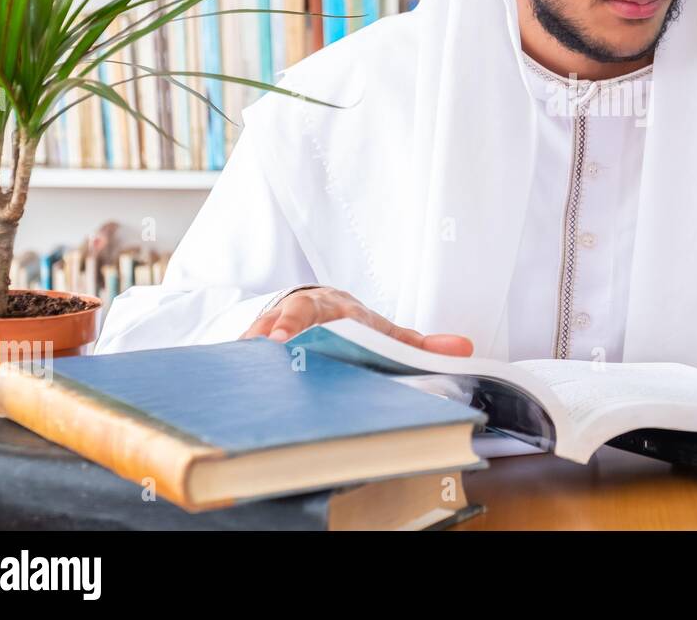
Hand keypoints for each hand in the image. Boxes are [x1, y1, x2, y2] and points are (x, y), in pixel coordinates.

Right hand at [240, 286, 474, 355]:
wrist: (319, 306)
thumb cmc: (354, 326)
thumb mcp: (383, 332)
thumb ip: (420, 344)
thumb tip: (466, 349)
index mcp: (333, 311)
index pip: (313, 313)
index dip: (298, 325)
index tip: (286, 340)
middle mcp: (301, 314)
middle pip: (282, 318)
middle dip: (272, 332)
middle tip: (265, 350)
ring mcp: (272, 327)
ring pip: (254, 335)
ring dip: (248, 353)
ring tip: (241, 373)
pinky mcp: (254, 344)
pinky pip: (241, 355)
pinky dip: (234, 367)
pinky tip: (231, 389)